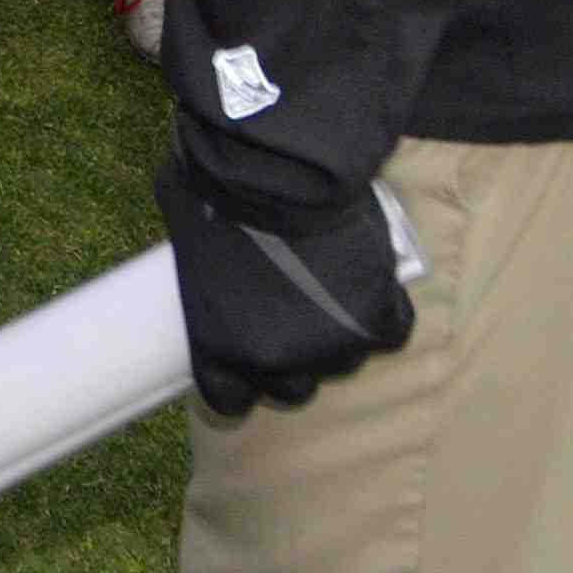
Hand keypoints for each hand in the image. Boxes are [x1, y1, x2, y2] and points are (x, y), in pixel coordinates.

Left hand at [155, 158, 414, 419]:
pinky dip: (383, 312)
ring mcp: (331, 345)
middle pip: (292, 389)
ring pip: (343, 362)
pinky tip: (370, 288)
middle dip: (291, 361)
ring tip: (328, 293)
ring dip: (336, 336)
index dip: (237, 381)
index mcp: (218, 349)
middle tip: (290, 319)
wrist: (274, 172)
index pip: (228, 400)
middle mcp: (276, 361)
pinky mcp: (377, 319)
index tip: (241, 359)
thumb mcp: (181, 239)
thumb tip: (187, 257)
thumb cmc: (213, 193)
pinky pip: (390, 332)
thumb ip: (193, 270)